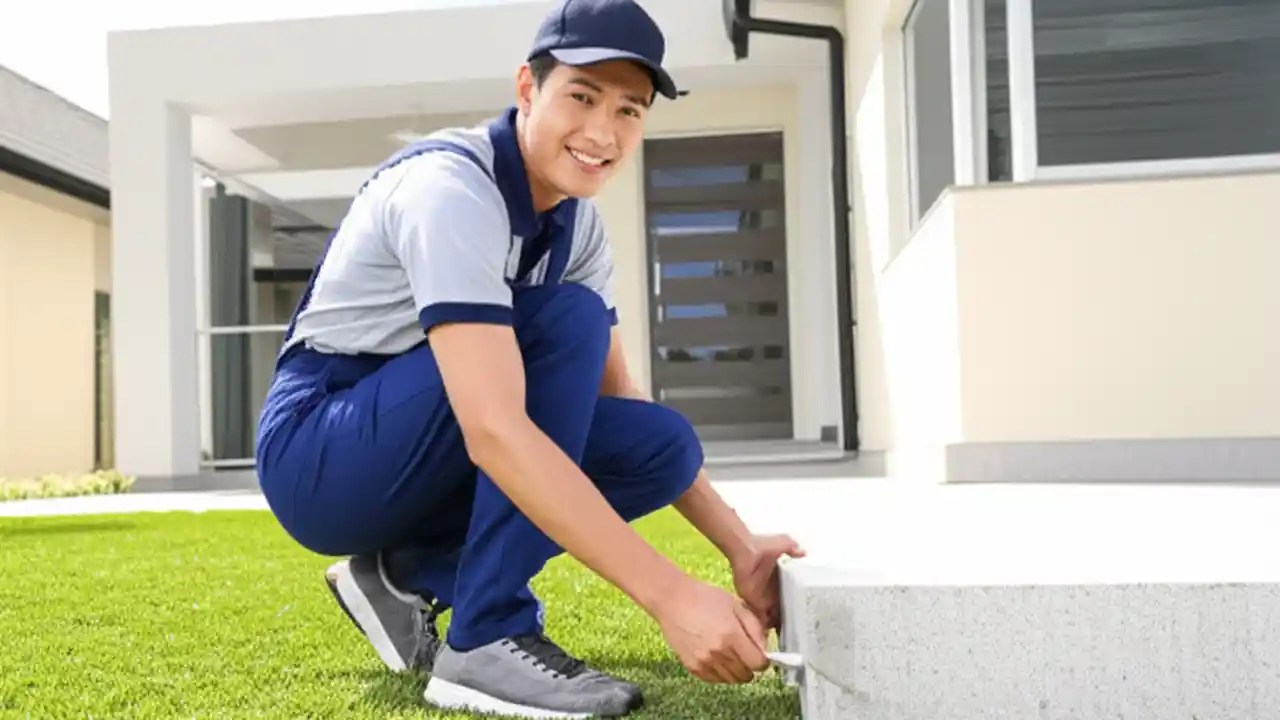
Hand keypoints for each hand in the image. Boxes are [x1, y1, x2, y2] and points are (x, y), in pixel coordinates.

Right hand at [655, 578, 769, 683]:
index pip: (759, 664)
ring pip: (731, 680)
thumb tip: (765, 648)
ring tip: (729, 652)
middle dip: (749, 665)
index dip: (762, 659)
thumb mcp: (736, 605)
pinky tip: (716, 656)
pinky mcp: (692, 666)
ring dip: (735, 670)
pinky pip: (714, 680)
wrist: (673, 600)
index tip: (759, 653)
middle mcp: (719, 652)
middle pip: (746, 675)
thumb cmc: (704, 598)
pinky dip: (720, 672)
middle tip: (743, 651)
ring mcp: (704, 661)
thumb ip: (755, 628)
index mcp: (732, 635)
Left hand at [732, 534, 805, 629]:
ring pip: (772, 615)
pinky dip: (765, 624)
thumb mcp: (784, 543)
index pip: (790, 595)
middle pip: (782, 607)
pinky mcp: (752, 600)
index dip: (797, 604)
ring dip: (778, 623)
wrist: (745, 550)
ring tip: (789, 635)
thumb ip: (794, 548)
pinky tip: (775, 633)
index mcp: (780, 578)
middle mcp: (772, 589)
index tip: (807, 613)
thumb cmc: (763, 546)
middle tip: (799, 630)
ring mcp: (762, 596)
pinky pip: (759, 617)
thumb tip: (805, 552)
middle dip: (788, 617)